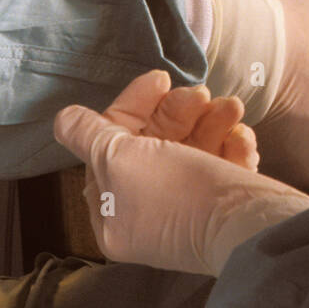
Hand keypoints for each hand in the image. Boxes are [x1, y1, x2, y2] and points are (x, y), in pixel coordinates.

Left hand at [54, 71, 308, 275]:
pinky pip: (224, 162)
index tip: (161, 80)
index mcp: (114, 210)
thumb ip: (88, 135)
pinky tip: (241, 137)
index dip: (133, 107)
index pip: (112, 146)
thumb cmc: (173, 193)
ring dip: (213, 118)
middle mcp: (149, 210)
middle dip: (181, 110)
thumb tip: (64, 119)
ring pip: (194, 145)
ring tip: (232, 108)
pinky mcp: (224, 201)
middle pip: (156, 141)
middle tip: (201, 94)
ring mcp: (188, 206)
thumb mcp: (119, 159)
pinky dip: (233, 143)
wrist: (244, 227)